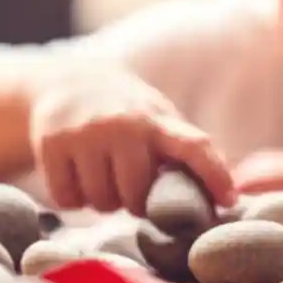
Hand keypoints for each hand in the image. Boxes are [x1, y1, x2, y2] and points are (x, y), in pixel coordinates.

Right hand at [29, 72, 234, 214]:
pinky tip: (74, 173)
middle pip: (135, 197)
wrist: (64, 80)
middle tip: (125, 183)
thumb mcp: (155, 120)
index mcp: (157, 121)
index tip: (229, 200)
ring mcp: (86, 132)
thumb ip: (183, 153)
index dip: (215, 174)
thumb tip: (228, 198)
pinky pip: (66, 198)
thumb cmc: (124, 115)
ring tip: (99, 174)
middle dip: (131, 201)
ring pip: (99, 202)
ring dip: (100, 200)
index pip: (195, 147)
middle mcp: (124, 124)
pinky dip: (70, 196)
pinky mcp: (53, 141)